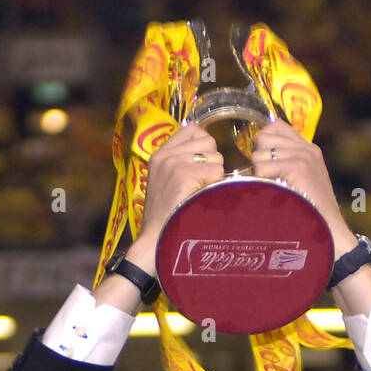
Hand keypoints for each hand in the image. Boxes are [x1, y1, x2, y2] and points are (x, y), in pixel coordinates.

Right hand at [130, 123, 225, 272]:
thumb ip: (181, 163)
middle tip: (201, 184)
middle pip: (208, 141)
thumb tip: (207, 150)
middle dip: (212, 162)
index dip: (204, 145)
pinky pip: (215, 172)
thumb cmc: (166, 218)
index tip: (201, 165)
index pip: (192, 130)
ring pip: (215, 156)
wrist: (155, 241)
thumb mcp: (165, 183)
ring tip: (199, 192)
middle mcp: (165, 155)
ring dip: (214, 175)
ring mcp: (173, 164)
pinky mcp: (182, 175)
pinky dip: (214, 186)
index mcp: (160, 155)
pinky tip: (200, 198)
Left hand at [249, 120, 357, 258]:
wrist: (328, 230)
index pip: (275, 126)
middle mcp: (306, 148)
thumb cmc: (310, 213)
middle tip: (267, 179)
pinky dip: (263, 182)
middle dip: (258, 157)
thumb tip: (256, 157)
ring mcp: (303, 156)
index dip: (263, 141)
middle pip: (263, 137)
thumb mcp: (301, 182)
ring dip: (259, 173)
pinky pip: (262, 167)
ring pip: (259, 153)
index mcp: (307, 149)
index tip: (264, 162)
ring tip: (273, 188)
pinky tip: (276, 194)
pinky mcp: (298, 167)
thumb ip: (285, 165)